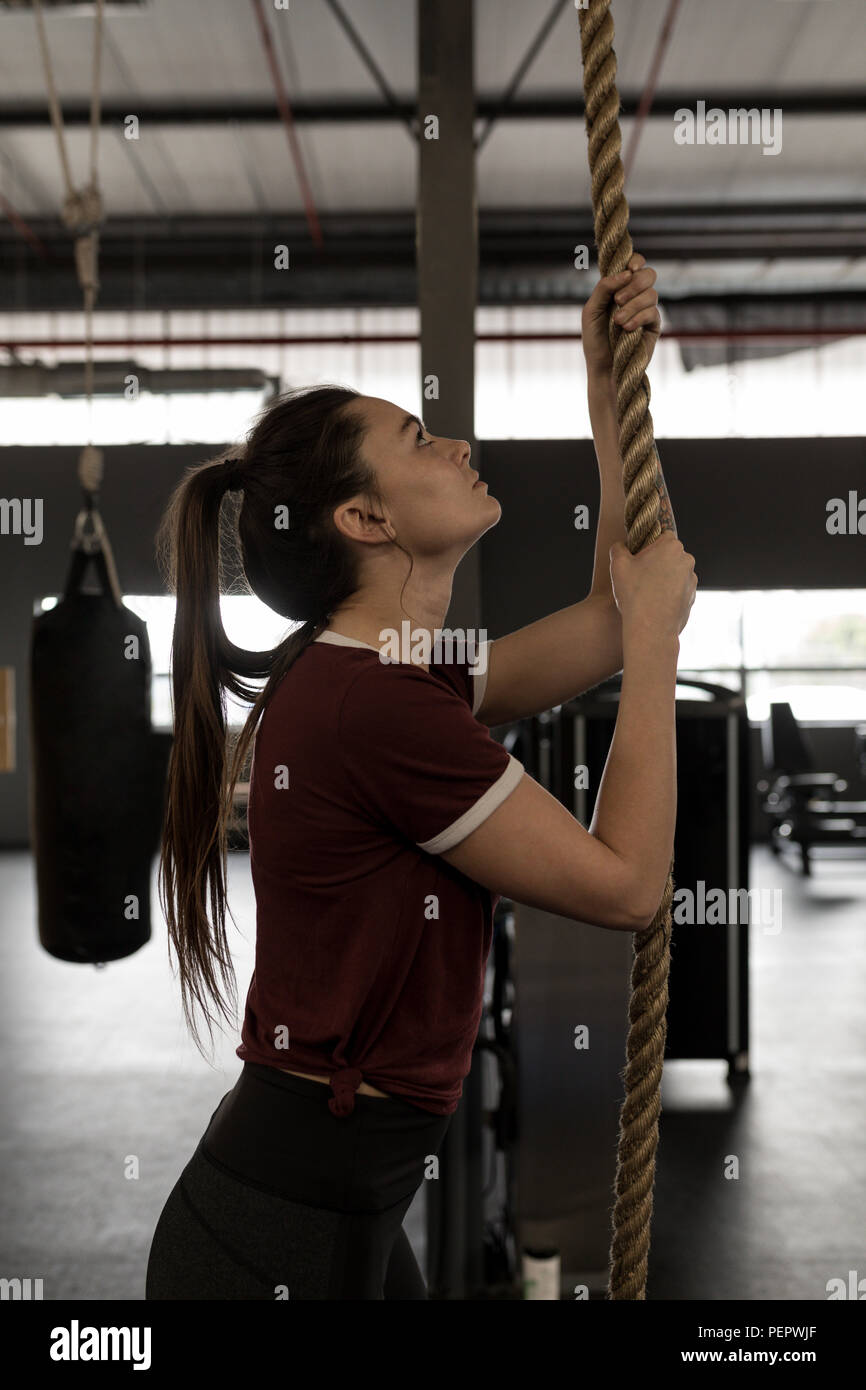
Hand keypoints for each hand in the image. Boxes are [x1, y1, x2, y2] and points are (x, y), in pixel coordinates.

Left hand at [582, 252, 660, 382]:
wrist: (603, 368)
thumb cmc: (594, 340)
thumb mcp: (591, 311)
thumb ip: (604, 288)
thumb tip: (626, 273)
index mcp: (619, 288)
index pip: (634, 265)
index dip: (635, 261)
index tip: (630, 270)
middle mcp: (635, 296)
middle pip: (648, 274)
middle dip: (634, 284)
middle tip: (618, 300)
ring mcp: (646, 310)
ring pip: (651, 293)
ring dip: (633, 305)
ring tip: (617, 322)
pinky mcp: (654, 325)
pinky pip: (653, 312)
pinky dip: (638, 318)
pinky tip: (627, 328)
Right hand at [609, 533, 696, 638]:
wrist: (651, 629)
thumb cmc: (635, 595)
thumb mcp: (618, 565)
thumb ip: (618, 548)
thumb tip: (621, 546)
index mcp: (671, 546)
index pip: (662, 536)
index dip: (648, 547)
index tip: (638, 560)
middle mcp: (687, 560)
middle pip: (668, 555)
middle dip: (656, 563)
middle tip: (639, 578)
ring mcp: (692, 580)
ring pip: (674, 573)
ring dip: (662, 579)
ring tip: (646, 594)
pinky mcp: (692, 597)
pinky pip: (678, 590)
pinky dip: (668, 594)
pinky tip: (654, 605)